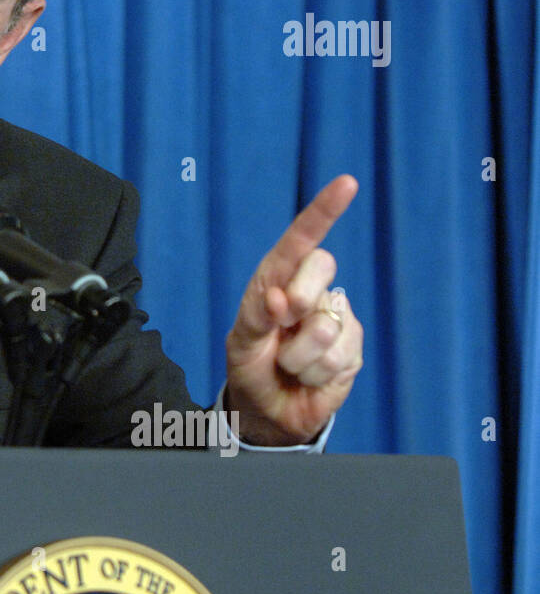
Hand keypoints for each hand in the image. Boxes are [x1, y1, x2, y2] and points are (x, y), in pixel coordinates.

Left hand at [224, 174, 363, 444]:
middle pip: (321, 269)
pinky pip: (341, 356)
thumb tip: (279, 298)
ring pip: (328, 325)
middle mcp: (310, 291)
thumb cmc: (250, 367)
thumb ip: (255, 317)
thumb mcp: (240, 342)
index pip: (302, 241)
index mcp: (277, 280)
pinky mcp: (353, 347)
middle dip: (298, 301)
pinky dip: (317, 373)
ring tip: (289, 363)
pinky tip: (310, 375)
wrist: (269, 410)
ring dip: (300, 355)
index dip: (324, 211)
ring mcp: (335, 317)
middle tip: (280, 328)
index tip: (346, 184)